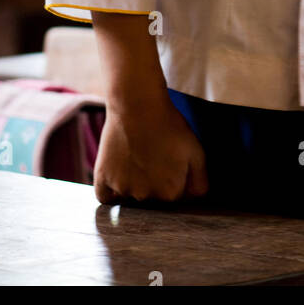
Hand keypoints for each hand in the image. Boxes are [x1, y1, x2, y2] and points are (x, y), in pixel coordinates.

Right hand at [94, 93, 209, 205]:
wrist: (137, 103)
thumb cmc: (168, 125)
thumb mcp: (196, 151)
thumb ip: (200, 182)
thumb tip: (195, 201)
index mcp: (170, 193)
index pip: (173, 198)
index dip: (173, 180)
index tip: (170, 162)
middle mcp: (145, 197)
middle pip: (151, 199)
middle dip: (154, 183)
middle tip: (153, 157)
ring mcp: (122, 189)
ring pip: (130, 196)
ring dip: (134, 184)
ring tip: (137, 156)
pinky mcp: (103, 179)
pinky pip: (106, 198)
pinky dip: (111, 192)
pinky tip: (119, 173)